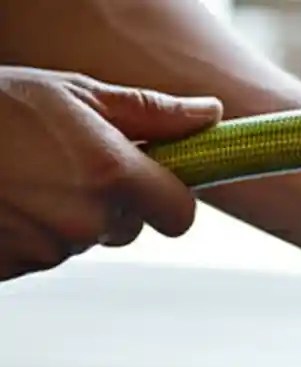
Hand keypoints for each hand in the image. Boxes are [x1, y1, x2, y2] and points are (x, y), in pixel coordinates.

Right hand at [0, 66, 221, 281]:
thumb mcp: (75, 93)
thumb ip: (151, 113)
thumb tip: (211, 115)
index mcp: (111, 174)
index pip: (180, 214)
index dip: (170, 199)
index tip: (154, 182)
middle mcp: (86, 219)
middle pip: (128, 228)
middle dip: (110, 203)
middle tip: (65, 165)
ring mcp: (48, 249)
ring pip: (82, 241)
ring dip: (63, 216)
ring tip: (23, 177)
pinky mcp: (15, 268)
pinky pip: (40, 256)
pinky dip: (27, 233)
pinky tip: (4, 201)